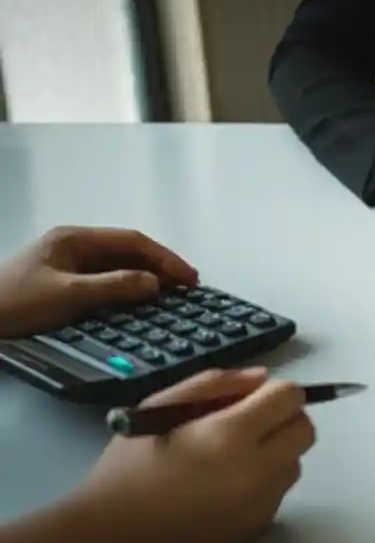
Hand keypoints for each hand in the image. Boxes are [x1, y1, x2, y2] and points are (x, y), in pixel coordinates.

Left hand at [0, 227, 198, 337]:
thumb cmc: (16, 303)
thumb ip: (114, 286)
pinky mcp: (62, 284)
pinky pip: (105, 281)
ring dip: (145, 279)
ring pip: (117, 267)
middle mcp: (73, 246)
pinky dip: (127, 290)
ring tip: (172, 296)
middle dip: (160, 267)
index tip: (189, 278)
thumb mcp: (68, 294)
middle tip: (188, 288)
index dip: (165, 258)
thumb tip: (155, 283)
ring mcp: (67, 264)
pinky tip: (140, 304)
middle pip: (127, 251)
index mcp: (75, 238)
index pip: (132, 241)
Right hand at [68, 368, 314, 542]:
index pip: (289, 398)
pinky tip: (227, 483)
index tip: (253, 398)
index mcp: (228, 435)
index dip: (274, 392)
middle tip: (248, 423)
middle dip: (284, 419)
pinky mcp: (256, 527)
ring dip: (277, 451)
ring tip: (232, 456)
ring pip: (295, 462)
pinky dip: (265, 481)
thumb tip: (263, 379)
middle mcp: (254, 471)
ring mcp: (259, 504)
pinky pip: (280, 491)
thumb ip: (218, 383)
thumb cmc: (131, 462)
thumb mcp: (163, 404)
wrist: (110, 531)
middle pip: (305, 430)